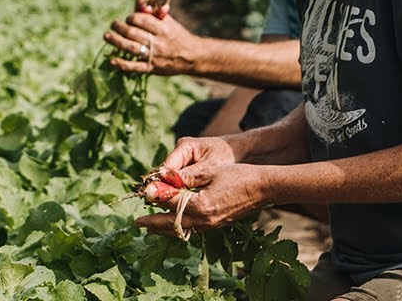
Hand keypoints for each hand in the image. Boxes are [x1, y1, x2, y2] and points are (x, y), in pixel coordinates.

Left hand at [103, 4, 198, 75]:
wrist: (192, 56)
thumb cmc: (177, 35)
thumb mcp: (168, 21)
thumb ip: (153, 11)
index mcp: (163, 28)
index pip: (142, 20)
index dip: (132, 17)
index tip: (130, 18)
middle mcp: (158, 42)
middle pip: (133, 33)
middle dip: (120, 27)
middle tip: (113, 24)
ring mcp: (155, 56)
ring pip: (131, 48)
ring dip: (116, 41)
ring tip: (107, 35)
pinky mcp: (152, 69)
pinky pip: (135, 67)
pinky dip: (122, 64)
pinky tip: (112, 60)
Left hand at [135, 137, 267, 235]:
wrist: (263, 188)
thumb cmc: (238, 175)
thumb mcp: (209, 172)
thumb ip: (185, 178)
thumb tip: (163, 179)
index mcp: (201, 206)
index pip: (170, 204)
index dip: (155, 198)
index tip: (143, 195)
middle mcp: (205, 220)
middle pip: (171, 224)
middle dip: (153, 223)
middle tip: (137, 222)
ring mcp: (212, 225)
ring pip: (181, 230)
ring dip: (165, 228)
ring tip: (151, 227)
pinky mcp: (217, 224)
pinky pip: (193, 229)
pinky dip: (180, 228)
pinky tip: (174, 225)